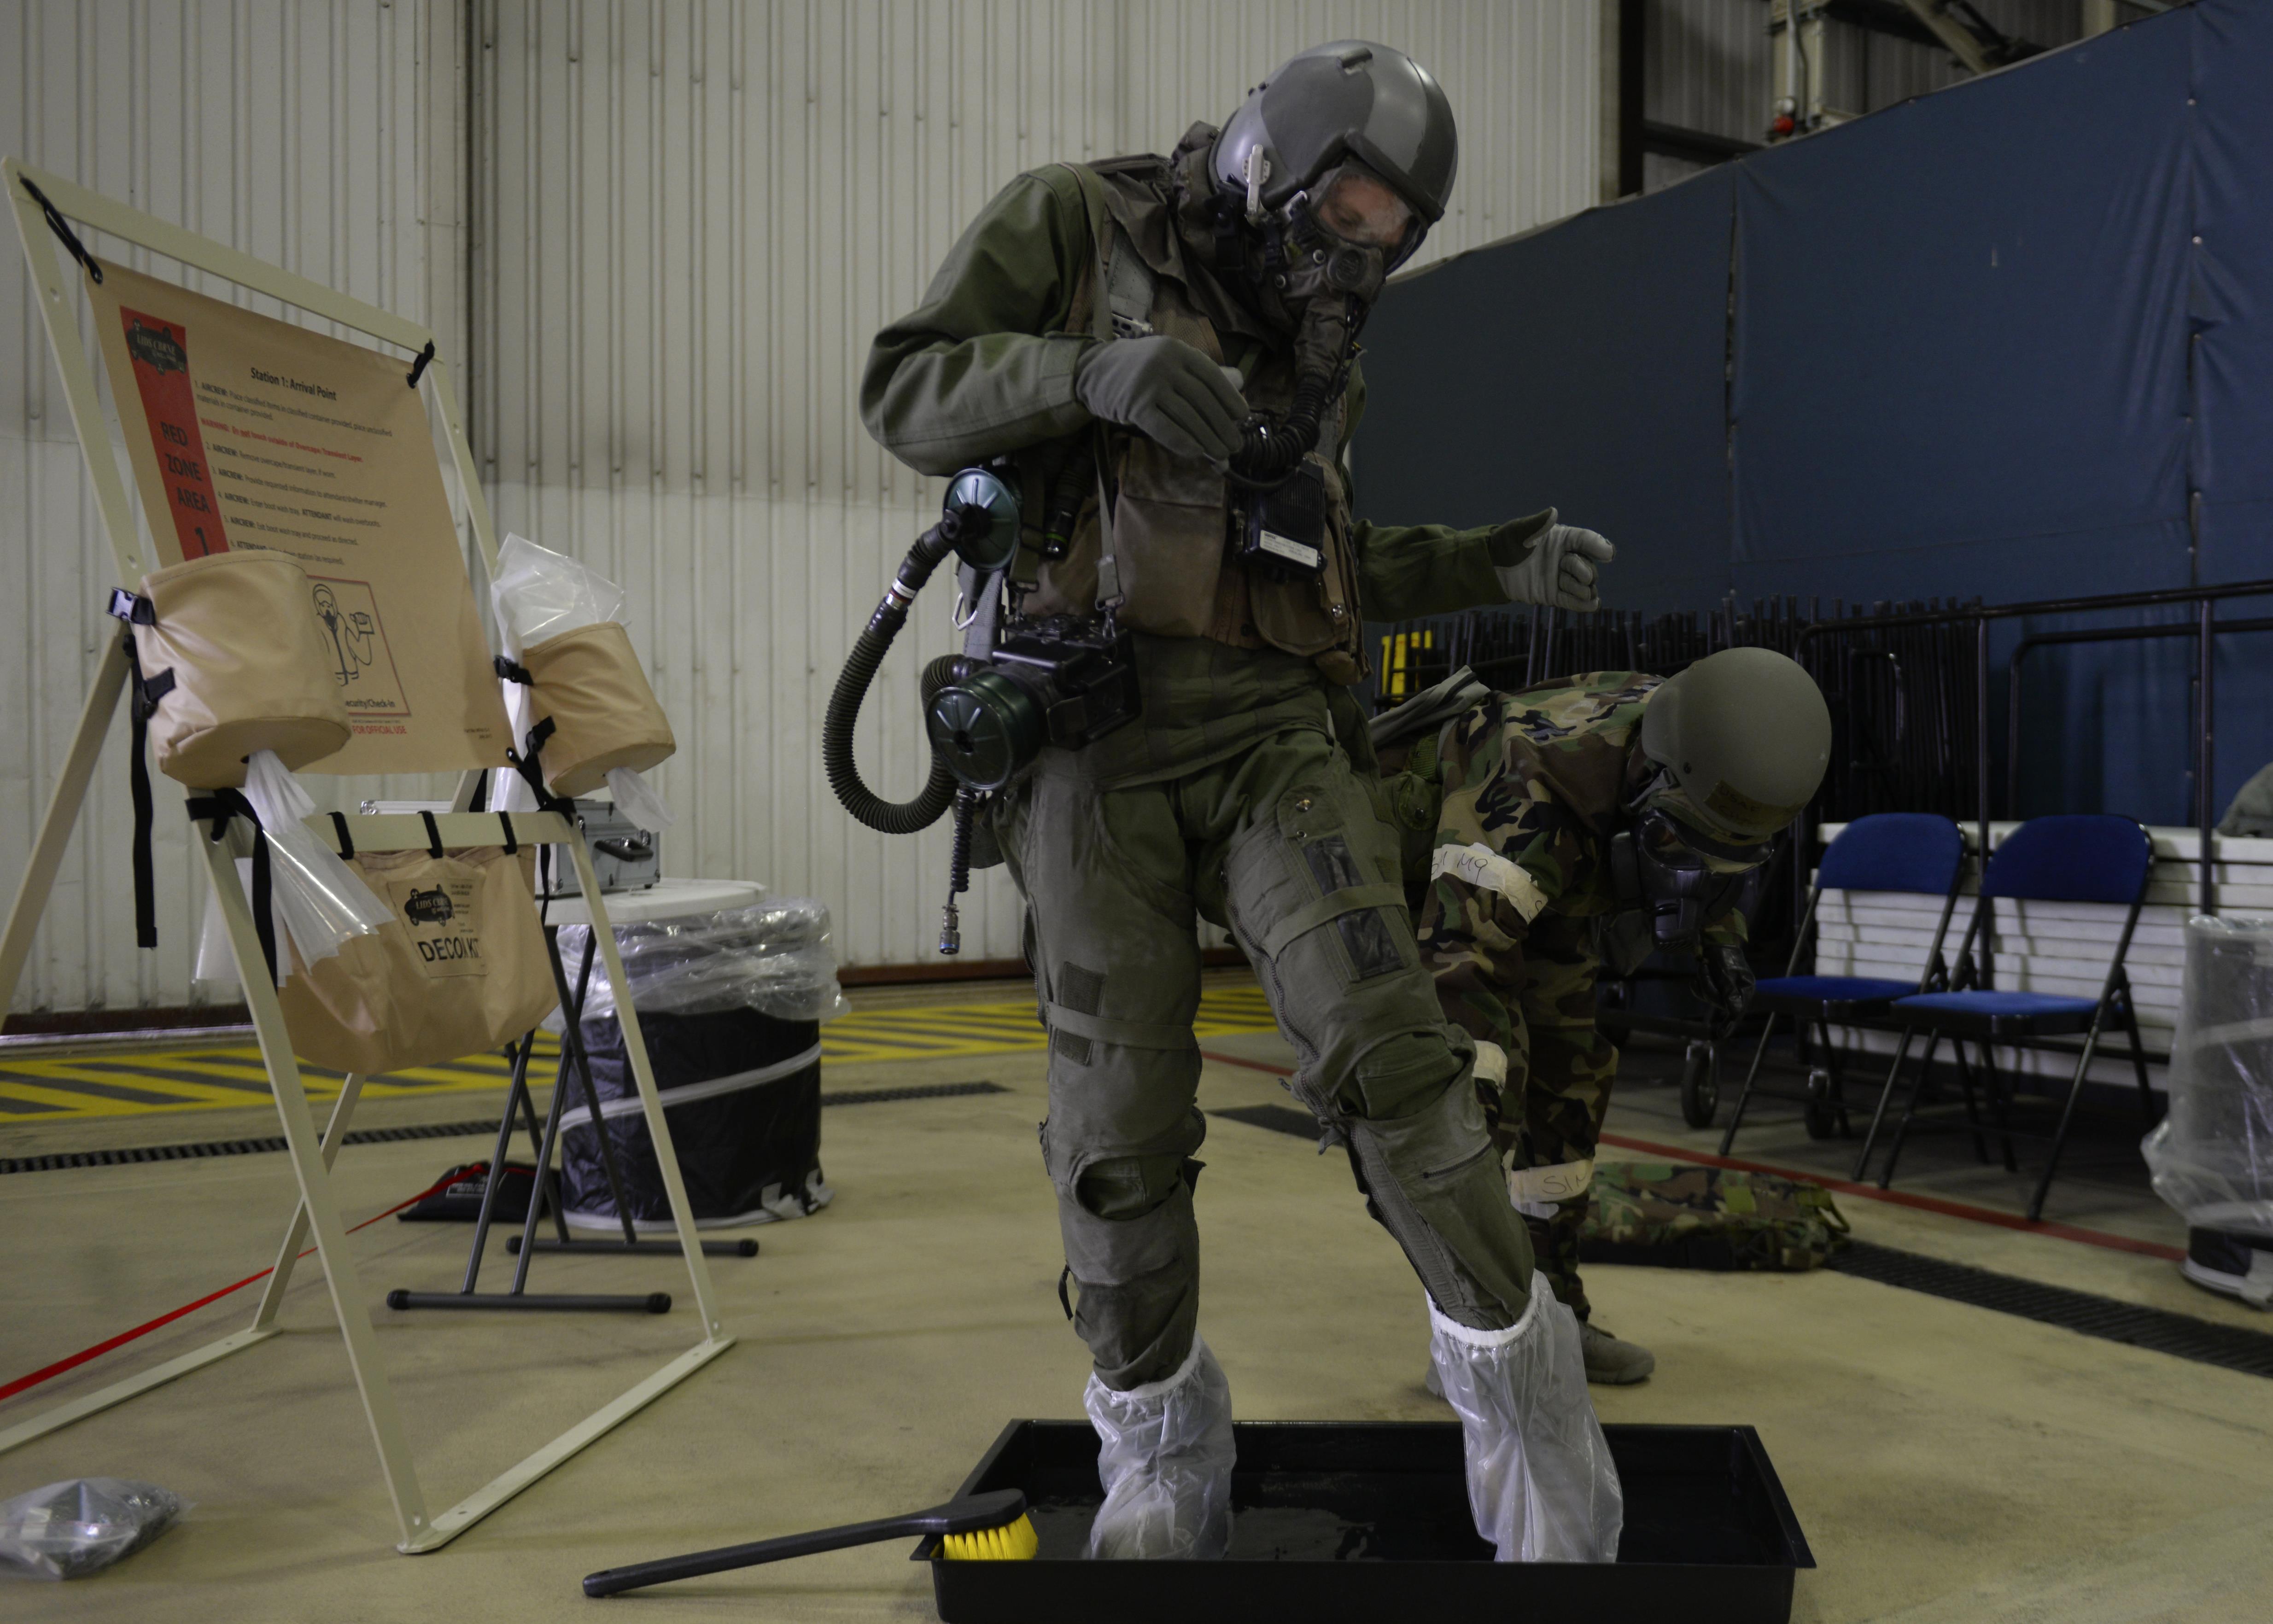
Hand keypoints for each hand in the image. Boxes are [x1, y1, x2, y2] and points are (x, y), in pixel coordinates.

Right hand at [1073, 335, 1246, 463]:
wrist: (1093, 371)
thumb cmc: (1140, 370)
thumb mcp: (1171, 361)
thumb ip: (1203, 371)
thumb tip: (1241, 382)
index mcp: (1177, 350)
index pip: (1212, 376)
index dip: (1230, 398)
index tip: (1243, 417)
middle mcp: (1164, 363)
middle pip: (1203, 400)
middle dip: (1222, 426)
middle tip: (1234, 445)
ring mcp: (1148, 383)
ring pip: (1187, 417)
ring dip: (1207, 440)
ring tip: (1220, 455)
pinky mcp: (1133, 405)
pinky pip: (1165, 428)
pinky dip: (1183, 443)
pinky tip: (1196, 453)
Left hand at [1494, 523, 1614, 612]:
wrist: (1491, 566)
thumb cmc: (1506, 543)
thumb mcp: (1519, 531)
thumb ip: (1537, 524)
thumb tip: (1552, 512)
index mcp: (1562, 539)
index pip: (1586, 540)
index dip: (1598, 546)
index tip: (1608, 554)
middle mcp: (1566, 558)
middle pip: (1587, 566)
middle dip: (1583, 569)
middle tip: (1564, 567)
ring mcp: (1561, 578)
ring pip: (1583, 586)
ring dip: (1582, 588)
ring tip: (1574, 587)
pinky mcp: (1553, 595)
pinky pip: (1573, 601)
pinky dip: (1583, 604)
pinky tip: (1591, 604)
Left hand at [1695, 942, 1755, 1022]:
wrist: (1714, 938)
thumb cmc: (1724, 954)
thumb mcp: (1727, 973)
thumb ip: (1730, 993)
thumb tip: (1735, 1012)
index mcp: (1745, 988)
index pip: (1737, 1009)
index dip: (1729, 1024)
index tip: (1721, 1034)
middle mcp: (1737, 991)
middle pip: (1718, 1001)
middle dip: (1707, 986)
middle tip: (1704, 968)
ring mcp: (1725, 989)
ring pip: (1708, 996)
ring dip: (1702, 981)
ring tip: (1703, 966)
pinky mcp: (1714, 986)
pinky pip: (1702, 992)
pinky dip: (1698, 984)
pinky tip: (1696, 975)